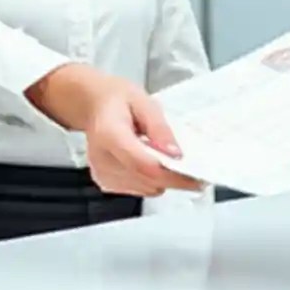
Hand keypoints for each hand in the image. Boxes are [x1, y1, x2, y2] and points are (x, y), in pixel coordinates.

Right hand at [26, 64, 203, 197]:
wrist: (93, 104)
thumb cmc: (117, 100)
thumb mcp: (144, 101)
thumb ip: (160, 128)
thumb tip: (176, 154)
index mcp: (109, 134)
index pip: (143, 164)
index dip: (172, 174)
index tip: (196, 177)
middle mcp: (102, 159)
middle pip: (147, 181)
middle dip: (174, 178)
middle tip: (195, 171)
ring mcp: (102, 173)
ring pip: (146, 188)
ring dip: (163, 179)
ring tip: (168, 159)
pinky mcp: (105, 182)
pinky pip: (138, 189)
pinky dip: (151, 180)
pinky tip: (151, 162)